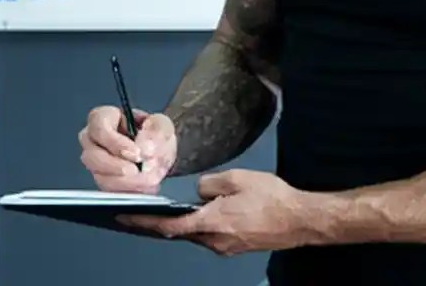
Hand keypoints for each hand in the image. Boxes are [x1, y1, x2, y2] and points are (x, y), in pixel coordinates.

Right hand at [78, 106, 176, 193]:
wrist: (159, 154)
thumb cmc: (153, 134)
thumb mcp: (161, 125)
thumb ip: (154, 132)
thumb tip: (144, 147)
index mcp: (103, 118)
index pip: (98, 127)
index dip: (115, 142)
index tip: (136, 153)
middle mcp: (93, 141)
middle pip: (92, 156)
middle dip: (118, 166)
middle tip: (139, 169)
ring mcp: (96, 164)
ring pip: (100, 177)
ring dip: (126, 182)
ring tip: (148, 179)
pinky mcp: (104, 182)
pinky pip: (110, 192)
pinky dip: (130, 192)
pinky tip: (144, 187)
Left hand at [123, 169, 319, 255]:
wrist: (300, 220)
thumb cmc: (272, 198)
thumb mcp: (238, 179)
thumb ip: (210, 184)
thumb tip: (199, 191)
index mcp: (212, 222)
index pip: (169, 225)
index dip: (145, 221)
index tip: (125, 216)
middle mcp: (215, 241)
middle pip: (181, 231)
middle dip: (164, 221)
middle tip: (145, 209)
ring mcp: (226, 247)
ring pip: (198, 234)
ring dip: (187, 222)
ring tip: (177, 208)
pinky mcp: (236, 247)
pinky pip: (212, 236)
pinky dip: (204, 225)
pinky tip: (208, 213)